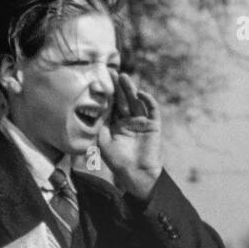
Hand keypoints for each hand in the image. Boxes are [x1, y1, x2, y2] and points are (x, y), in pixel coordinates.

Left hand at [97, 73, 162, 201]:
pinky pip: (152, 109)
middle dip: (118, 87)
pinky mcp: (153, 125)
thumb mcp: (103, 141)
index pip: (112, 104)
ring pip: (136, 101)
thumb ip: (100, 124)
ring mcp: (141, 122)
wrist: (136, 175)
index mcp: (116, 124)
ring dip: (131, 89)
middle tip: (112, 72)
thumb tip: (95, 106)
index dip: (108, 93)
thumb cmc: (117, 161)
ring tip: (124, 78)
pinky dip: (148, 100)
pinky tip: (140, 94)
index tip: (102, 79)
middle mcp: (129, 121)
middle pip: (124, 99)